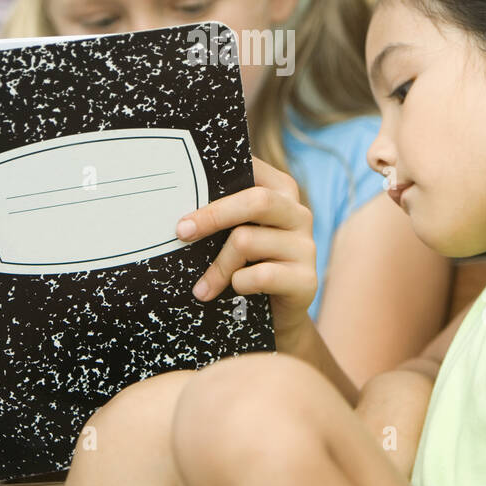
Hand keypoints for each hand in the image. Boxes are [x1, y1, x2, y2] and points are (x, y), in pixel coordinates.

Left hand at [177, 156, 317, 344]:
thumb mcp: (236, 231)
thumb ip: (223, 211)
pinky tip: (235, 291)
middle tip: (181, 232)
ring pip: (248, 241)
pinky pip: (260, 275)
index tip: (185, 184)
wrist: (276, 316)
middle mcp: (299, 213)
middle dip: (212, 216)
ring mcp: (306, 246)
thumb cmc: (247, 265)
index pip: (251, 169)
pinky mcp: (306, 280)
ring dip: (217, 267)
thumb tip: (178, 200)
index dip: (218, 175)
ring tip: (203, 287)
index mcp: (281, 191)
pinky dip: (239, 284)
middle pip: (257, 201)